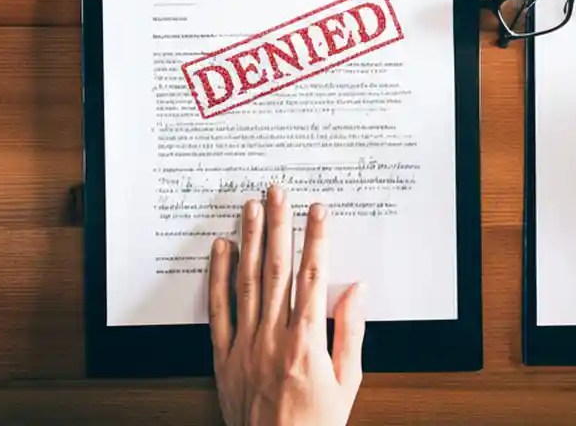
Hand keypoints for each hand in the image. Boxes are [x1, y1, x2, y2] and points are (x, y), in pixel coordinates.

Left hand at [209, 186, 365, 425]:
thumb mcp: (348, 382)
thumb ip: (351, 332)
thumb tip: (357, 291)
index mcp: (307, 343)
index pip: (314, 277)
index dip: (317, 239)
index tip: (318, 210)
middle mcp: (274, 338)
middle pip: (277, 269)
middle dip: (279, 226)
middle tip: (279, 193)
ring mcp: (245, 345)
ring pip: (247, 281)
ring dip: (250, 240)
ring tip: (252, 208)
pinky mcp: (224, 357)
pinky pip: (219, 310)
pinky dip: (218, 277)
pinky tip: (221, 250)